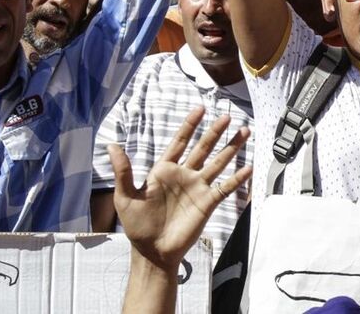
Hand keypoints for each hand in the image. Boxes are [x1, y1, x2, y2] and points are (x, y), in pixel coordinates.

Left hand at [110, 106, 251, 271]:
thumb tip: (111, 145)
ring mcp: (197, 188)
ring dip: (231, 148)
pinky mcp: (207, 203)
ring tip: (244, 131)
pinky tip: (248, 168)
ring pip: (218, 163)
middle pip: (203, 148)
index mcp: (165, 170)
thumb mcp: (125, 197)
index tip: (199, 109)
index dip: (190, 125)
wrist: (152, 251)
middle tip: (227, 116)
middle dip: (215, 132)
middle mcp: (184, 175)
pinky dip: (237, 178)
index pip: (180, 142)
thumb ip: (123, 171)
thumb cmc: (137, 225)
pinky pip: (224, 188)